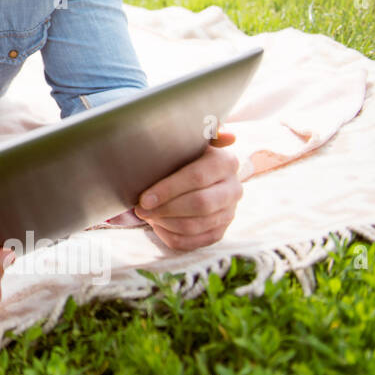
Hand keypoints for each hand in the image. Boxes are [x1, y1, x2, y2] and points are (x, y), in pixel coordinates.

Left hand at [134, 130, 241, 249]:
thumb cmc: (183, 155)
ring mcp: (230, 212)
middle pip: (200, 204)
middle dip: (165, 209)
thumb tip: (228, 135)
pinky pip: (196, 242)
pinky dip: (173, 236)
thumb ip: (201, 132)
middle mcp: (234, 188)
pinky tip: (158, 226)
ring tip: (146, 215)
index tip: (143, 198)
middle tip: (140, 209)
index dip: (168, 190)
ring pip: (197, 225)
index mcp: (226, 162)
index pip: (197, 177)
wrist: (193, 176)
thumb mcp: (188, 141)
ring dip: (166, 223)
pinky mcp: (221, 231)